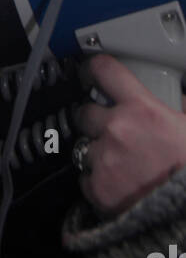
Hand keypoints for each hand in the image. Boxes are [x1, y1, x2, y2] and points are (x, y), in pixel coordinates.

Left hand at [74, 53, 185, 216]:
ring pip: (82, 145)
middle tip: (110, 130)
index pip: (104, 71)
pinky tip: (116, 184)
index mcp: (143, 109)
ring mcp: (104, 159)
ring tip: (118, 163)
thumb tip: (176, 97)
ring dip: (95, 152)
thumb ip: (180, 107)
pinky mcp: (97, 188)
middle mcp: (118, 129)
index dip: (92, 69)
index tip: (89, 72)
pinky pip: (84, 178)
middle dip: (94, 119)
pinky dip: (96, 180)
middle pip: (84, 111)